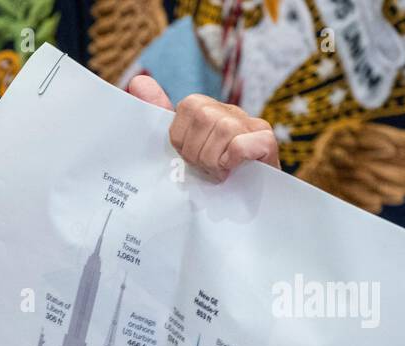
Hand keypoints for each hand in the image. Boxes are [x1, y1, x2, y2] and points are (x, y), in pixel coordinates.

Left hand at [127, 75, 279, 180]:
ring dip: (214, 161)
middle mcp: (231, 112)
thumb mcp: (181, 149)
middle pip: (203, 116)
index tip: (190, 158)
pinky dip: (233, 159)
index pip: (187, 108)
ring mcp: (252, 125)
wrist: (246, 206)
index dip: (182, 139)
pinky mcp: (267, 142)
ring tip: (220, 172)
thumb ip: (160, 115)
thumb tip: (138, 80)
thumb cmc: (209, 178)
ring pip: (222, 129)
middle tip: (206, 168)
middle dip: (197, 151)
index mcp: (209, 111)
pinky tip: (234, 170)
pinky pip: (242, 143)